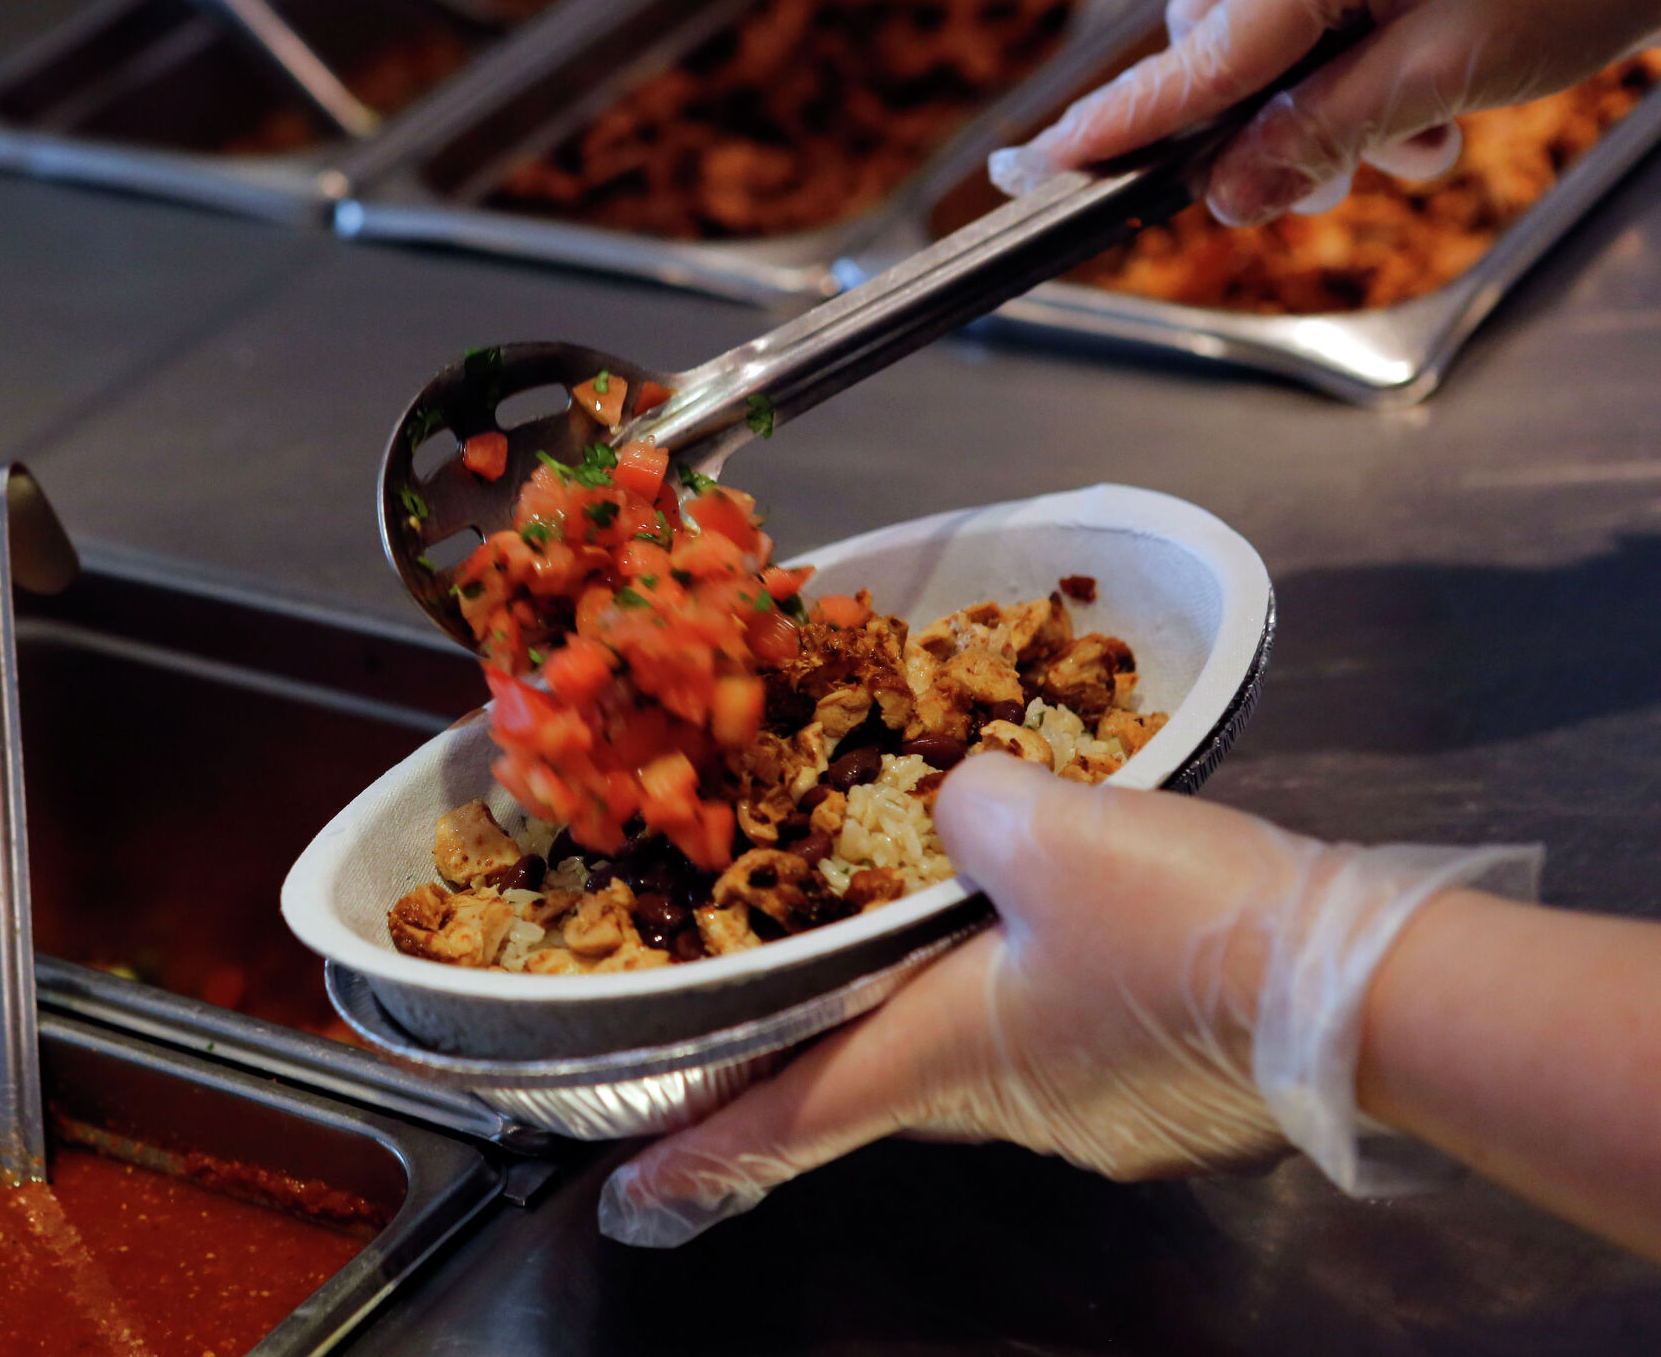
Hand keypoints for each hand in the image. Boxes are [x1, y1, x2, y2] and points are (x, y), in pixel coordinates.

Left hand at [599, 755, 1538, 1247]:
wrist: (1367, 993)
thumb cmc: (1188, 923)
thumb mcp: (1051, 824)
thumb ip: (970, 805)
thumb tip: (961, 803)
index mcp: (950, 1059)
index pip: (795, 1116)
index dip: (707, 1151)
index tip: (630, 1195)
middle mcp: (1012, 1112)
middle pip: (893, 1078)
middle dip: (850, 1037)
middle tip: (816, 986)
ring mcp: (1099, 1124)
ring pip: (993, 1058)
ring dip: (971, 999)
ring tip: (981, 926)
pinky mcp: (1170, 1107)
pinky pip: (1080, 1048)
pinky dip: (1064, 994)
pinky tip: (1102, 937)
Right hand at [987, 0, 1660, 224]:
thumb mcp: (1447, 68)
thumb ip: (1320, 133)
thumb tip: (1224, 193)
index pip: (1183, 66)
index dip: (1106, 128)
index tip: (1031, 168)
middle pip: (1219, 58)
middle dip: (1263, 136)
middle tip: (1336, 183)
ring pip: (1272, 47)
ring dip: (1324, 112)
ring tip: (1418, 134)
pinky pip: (1320, 16)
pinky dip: (1358, 70)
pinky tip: (1427, 97)